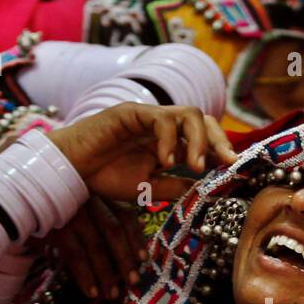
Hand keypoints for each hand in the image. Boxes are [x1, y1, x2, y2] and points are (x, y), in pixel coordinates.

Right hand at [40, 197, 147, 300]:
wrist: (21, 205)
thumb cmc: (61, 213)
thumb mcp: (88, 212)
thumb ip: (110, 223)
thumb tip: (140, 238)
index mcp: (100, 195)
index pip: (126, 215)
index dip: (136, 238)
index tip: (144, 260)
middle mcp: (87, 200)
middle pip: (113, 230)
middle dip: (125, 258)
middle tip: (134, 281)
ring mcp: (70, 212)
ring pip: (95, 246)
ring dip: (106, 273)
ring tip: (113, 294)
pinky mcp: (54, 227)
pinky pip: (74, 255)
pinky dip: (85, 276)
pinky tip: (92, 292)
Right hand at [47, 103, 237, 204]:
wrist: (70, 171)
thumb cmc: (104, 178)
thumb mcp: (148, 190)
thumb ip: (175, 188)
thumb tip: (205, 191)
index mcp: (168, 143)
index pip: (203, 137)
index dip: (221, 149)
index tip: (233, 169)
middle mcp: (162, 126)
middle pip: (202, 119)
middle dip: (219, 140)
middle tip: (226, 163)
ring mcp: (147, 116)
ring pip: (187, 114)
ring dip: (198, 140)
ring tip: (195, 167)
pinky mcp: (131, 112)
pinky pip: (160, 118)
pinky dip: (169, 140)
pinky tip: (166, 162)